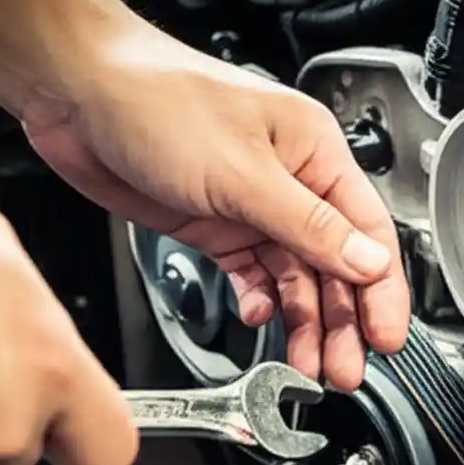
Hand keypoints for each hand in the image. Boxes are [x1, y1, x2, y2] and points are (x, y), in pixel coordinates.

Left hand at [19, 34, 410, 391]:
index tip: (385, 336)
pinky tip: (259, 319)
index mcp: (314, 153)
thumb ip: (307, 225)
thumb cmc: (158, 101)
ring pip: (295, 277)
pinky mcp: (216, 226)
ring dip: (305, 322)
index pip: (366, 231)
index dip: (381, 289)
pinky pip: (252, 275)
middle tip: (345, 368)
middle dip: (343, 319)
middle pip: (335, 264)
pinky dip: (259, 301)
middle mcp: (291, 181)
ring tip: (310, 364)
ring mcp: (253, 206)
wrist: (78, 96)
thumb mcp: (243, 172)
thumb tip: (366, 262)